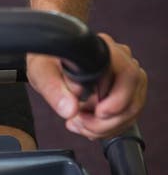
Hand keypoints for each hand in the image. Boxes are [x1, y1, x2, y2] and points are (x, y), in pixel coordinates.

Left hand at [27, 33, 147, 139]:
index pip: (128, 74)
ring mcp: (124, 75)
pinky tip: (87, 124)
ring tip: (80, 123)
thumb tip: (70, 109)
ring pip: (131, 110)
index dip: (118, 100)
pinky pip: (126, 115)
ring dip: (107, 126)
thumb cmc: (47, 59)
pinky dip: (108, 126)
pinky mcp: (123, 90)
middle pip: (132, 97)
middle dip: (109, 121)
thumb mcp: (41, 71)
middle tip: (81, 122)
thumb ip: (53, 89)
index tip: (98, 114)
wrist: (50, 60)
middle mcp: (120, 58)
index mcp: (103, 48)